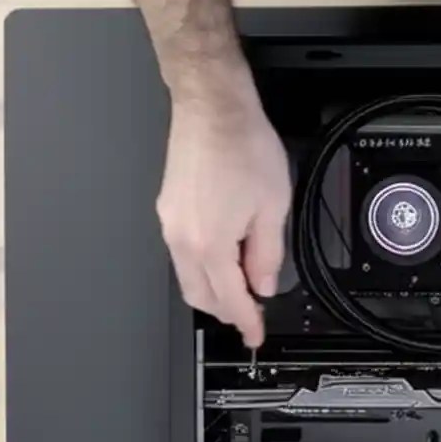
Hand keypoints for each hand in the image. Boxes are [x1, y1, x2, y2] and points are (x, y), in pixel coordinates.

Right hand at [156, 92, 291, 347]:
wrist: (212, 106)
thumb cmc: (243, 147)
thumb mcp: (273, 207)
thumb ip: (267, 254)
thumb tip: (264, 284)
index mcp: (209, 244)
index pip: (229, 299)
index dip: (246, 322)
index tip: (256, 335)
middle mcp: (182, 238)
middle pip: (200, 294)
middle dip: (226, 309)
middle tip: (252, 312)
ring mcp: (170, 223)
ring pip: (188, 275)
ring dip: (213, 288)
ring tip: (243, 284)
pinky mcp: (167, 208)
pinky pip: (182, 253)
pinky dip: (202, 266)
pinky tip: (224, 256)